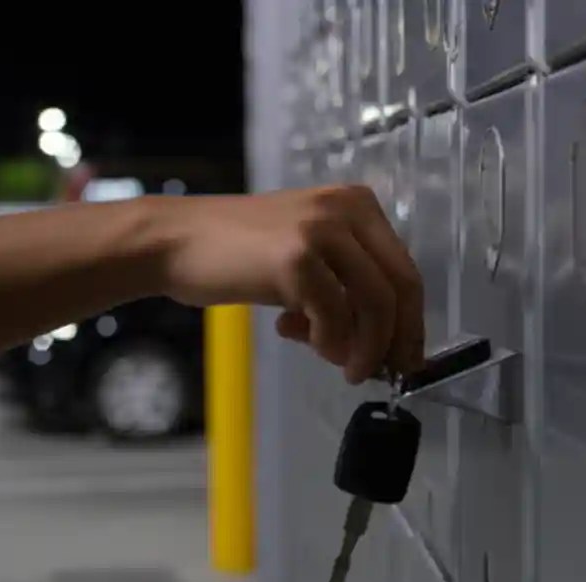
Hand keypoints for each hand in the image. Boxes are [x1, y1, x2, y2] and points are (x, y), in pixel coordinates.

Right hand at [154, 186, 424, 382]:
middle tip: (380, 373)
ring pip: (375, 305)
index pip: (405, 271)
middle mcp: (346, 210)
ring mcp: (322, 231)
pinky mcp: (296, 258)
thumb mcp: (304, 257)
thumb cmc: (236, 253)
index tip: (403, 360)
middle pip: (400, 288)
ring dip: (365, 349)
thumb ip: (344, 287)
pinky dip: (330, 343)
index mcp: (357, 205)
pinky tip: (301, 339)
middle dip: (395, 341)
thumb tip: (381, 343)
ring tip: (341, 365)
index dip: (410, 323)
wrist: (174, 241)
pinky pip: (335, 316)